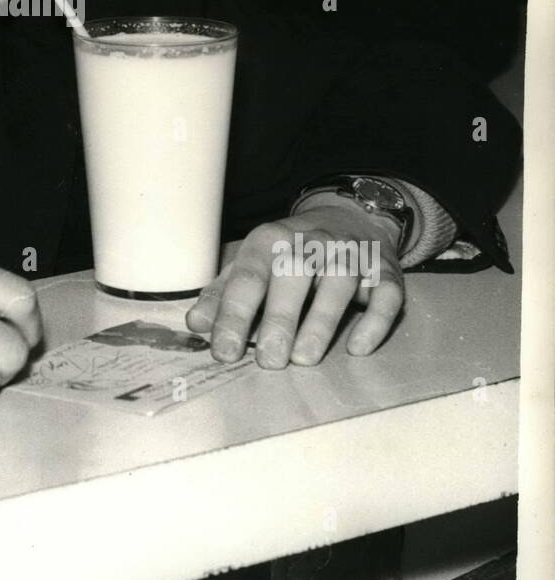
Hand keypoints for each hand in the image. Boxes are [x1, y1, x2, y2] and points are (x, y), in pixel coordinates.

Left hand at [185, 203, 404, 368]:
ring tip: (304, 358)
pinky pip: (384, 293)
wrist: (349, 218)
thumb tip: (196, 323)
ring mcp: (350, 254)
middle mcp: (311, 242)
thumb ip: (223, 292)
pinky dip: (374, 321)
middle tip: (269, 361)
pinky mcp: (384, 271)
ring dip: (321, 322)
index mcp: (271, 240)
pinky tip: (357, 348)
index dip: (234, 313)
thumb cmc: (290, 252)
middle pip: (293, 274)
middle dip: (280, 318)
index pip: (248, 276)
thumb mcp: (252, 263)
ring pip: (339, 282)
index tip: (224, 350)